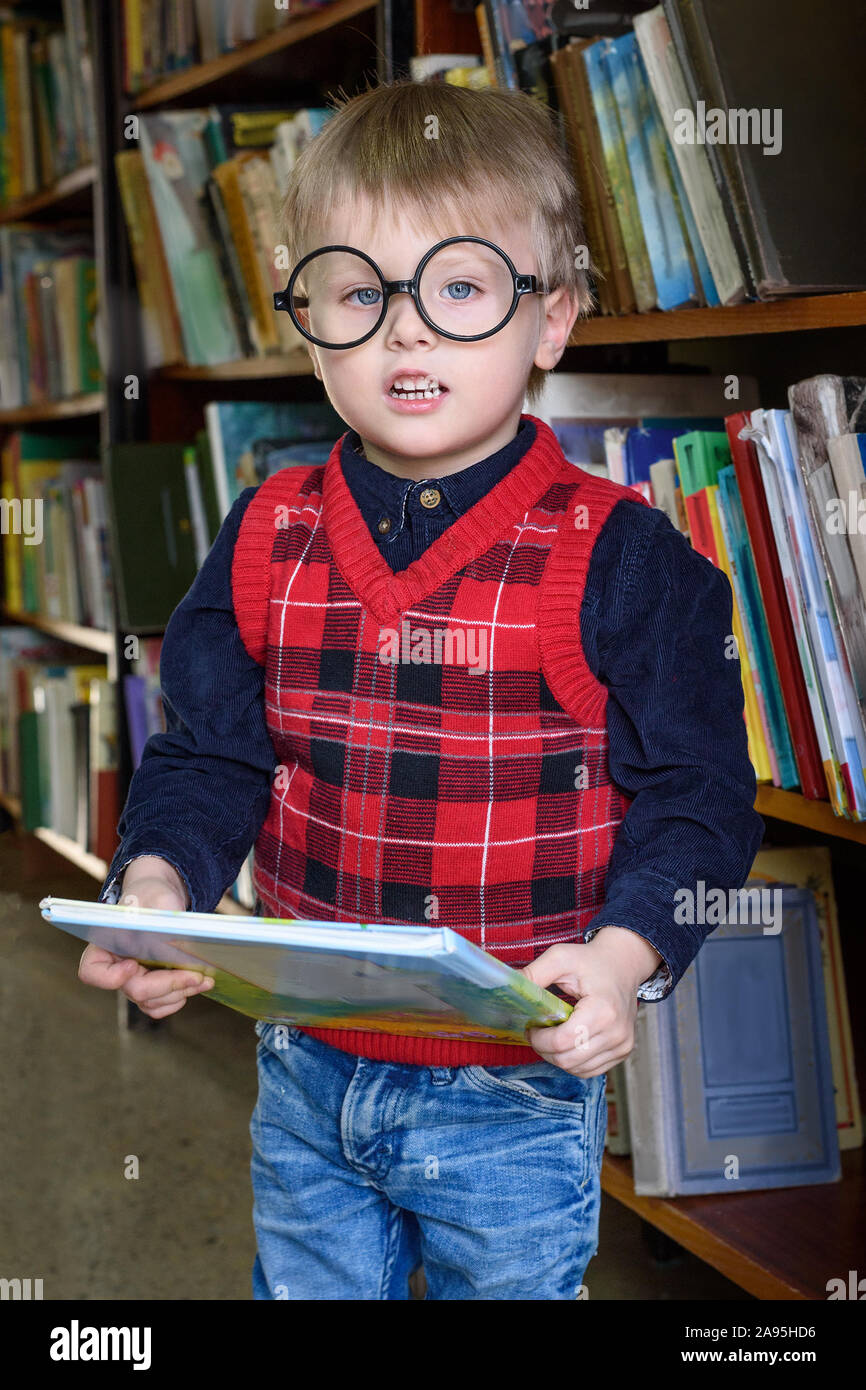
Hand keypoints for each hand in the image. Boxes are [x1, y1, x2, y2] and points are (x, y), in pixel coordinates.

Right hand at [77, 856, 214, 1018]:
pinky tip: (195, 984)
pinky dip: (178, 997)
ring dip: (179, 992)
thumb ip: (163, 918)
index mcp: (105, 944)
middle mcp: (114, 967)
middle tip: (196, 975)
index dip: (111, 977)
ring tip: (203, 978)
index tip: (134, 964)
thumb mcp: (158, 898)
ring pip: (151, 1002)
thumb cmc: (152, 896)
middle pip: (134, 990)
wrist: (161, 901)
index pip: (91, 972)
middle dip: (168, 984)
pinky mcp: (149, 989)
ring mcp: (131, 981)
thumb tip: (178, 948)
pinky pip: (159, 1006)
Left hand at [520, 928, 661, 1076]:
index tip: (531, 1026)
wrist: (624, 964)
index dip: (539, 1039)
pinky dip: (573, 1061)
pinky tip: (567, 1043)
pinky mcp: (623, 1051)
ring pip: (577, 1069)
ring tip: (551, 1036)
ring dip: (557, 1057)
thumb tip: (506, 987)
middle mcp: (617, 1033)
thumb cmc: (592, 960)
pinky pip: (590, 1070)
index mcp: (603, 1010)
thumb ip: (533, 974)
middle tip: (537, 1032)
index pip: (562, 1041)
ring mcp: (622, 1045)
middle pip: (568, 1060)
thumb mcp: (560, 958)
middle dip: (544, 1049)